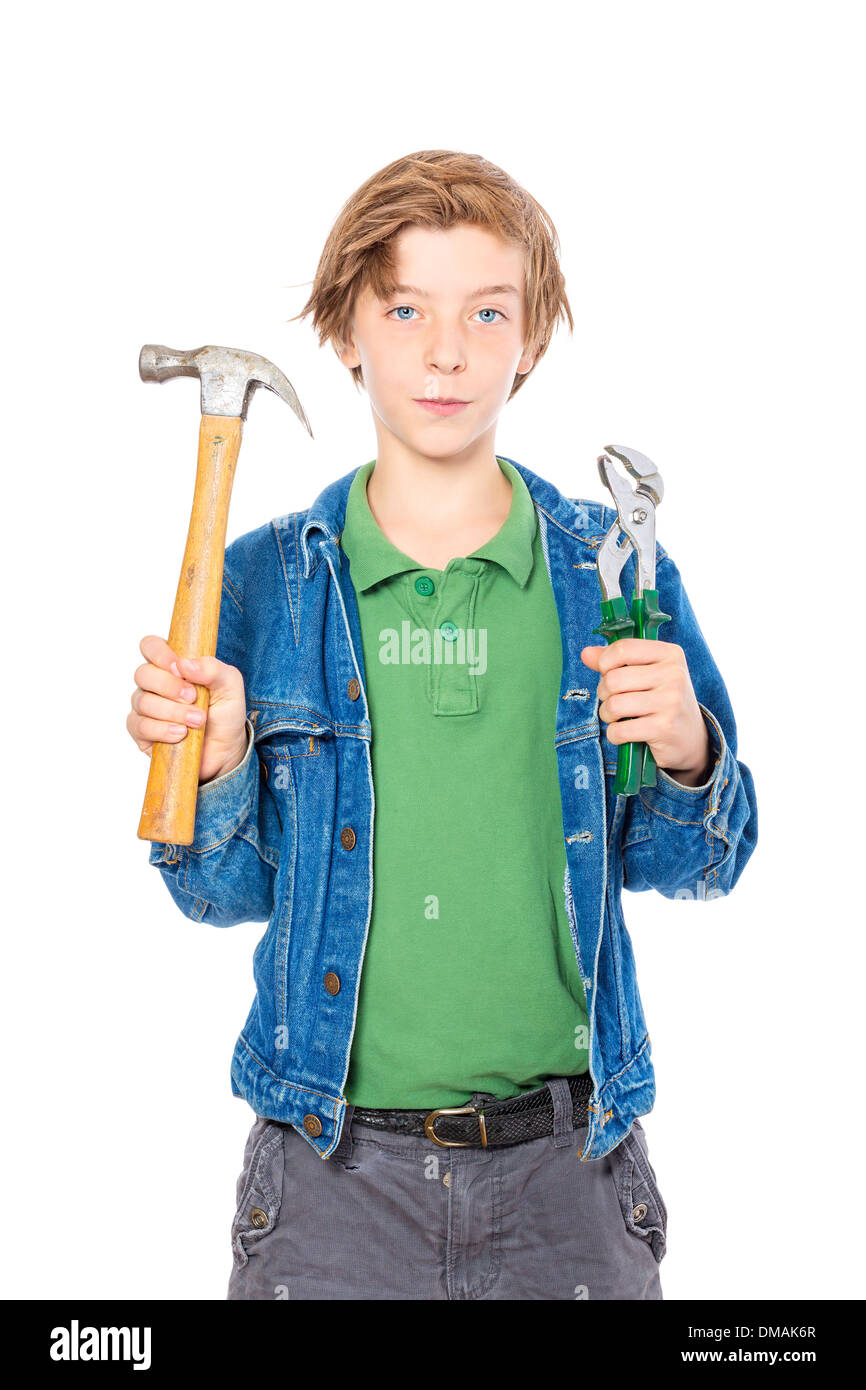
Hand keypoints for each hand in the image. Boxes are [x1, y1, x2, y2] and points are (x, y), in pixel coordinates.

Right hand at [128, 635, 248, 783]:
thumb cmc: (225, 713)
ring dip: (173, 711)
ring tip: (197, 721)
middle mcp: (154, 684)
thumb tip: (184, 664)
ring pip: (142, 701)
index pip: (151, 646)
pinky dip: (162, 730)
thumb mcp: (230, 686)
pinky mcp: (141, 732)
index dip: (159, 653)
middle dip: (169, 686)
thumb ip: (213, 669)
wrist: (225, 750)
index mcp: (173, 665)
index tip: (179, 668)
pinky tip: (181, 734)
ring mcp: (145, 707)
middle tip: (193, 697)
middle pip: (143, 674)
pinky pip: (139, 726)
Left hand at [580, 638, 711, 785]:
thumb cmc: (662, 700)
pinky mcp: (665, 728)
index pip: (623, 648)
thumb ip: (615, 662)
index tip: (608, 673)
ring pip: (614, 705)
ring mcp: (672, 702)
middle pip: (613, 679)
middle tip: (613, 700)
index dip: (605, 663)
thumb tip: (586, 653)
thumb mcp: (646, 674)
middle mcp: (674, 674)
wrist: (691, 738)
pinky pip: (619, 730)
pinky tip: (625, 733)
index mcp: (670, 654)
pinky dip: (614, 735)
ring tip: (617, 717)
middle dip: (603, 693)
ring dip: (607, 715)